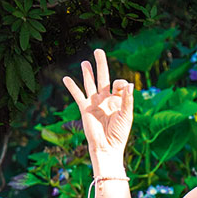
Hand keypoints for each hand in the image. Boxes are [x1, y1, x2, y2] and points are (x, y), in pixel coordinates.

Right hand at [60, 48, 134, 173]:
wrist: (107, 147)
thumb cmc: (119, 133)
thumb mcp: (126, 115)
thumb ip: (127, 99)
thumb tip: (130, 83)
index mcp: (118, 100)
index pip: (119, 84)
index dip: (121, 83)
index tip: (122, 88)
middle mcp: (106, 99)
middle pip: (103, 77)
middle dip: (101, 64)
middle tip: (98, 50)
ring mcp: (95, 103)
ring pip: (90, 84)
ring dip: (87, 73)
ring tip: (85, 62)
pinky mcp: (85, 108)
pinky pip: (78, 95)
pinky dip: (72, 87)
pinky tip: (66, 78)